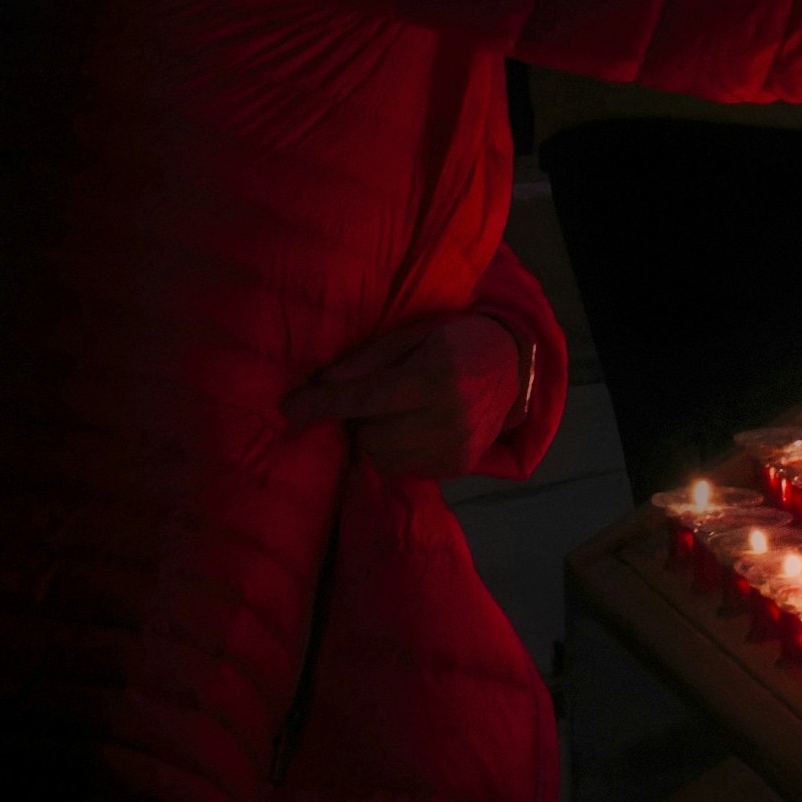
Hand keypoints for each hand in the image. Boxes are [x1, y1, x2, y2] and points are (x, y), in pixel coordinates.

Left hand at [287, 312, 523, 479]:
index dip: (324, 403)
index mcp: (433, 378)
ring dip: (375, 438)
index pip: (366, 397)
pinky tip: (414, 427)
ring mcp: (455, 448)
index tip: (289, 407)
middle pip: (371, 436)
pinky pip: (406, 467)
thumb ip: (369, 359)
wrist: (513, 366)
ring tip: (394, 413)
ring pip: (385, 458)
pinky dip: (398, 450)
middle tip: (371, 399)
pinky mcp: (458, 467)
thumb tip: (324, 380)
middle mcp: (447, 418)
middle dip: (359, 421)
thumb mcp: (413, 333)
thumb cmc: (455, 341)